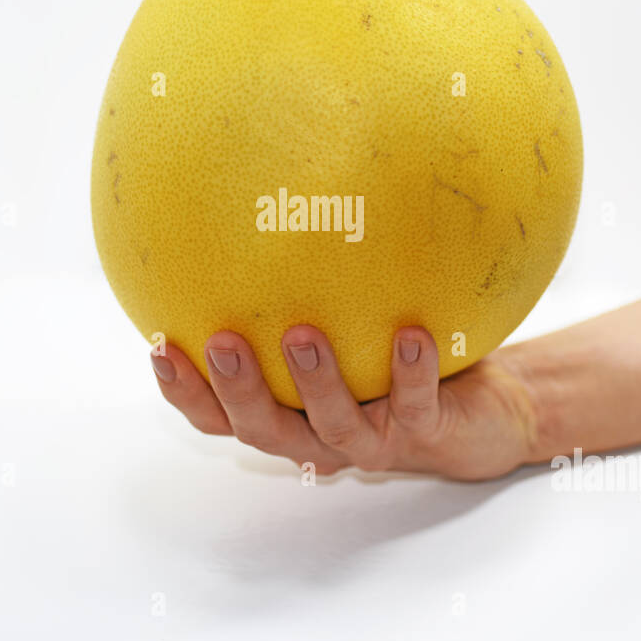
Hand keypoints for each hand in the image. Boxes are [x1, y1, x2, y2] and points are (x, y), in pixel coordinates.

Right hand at [149, 326, 543, 479]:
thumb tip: (257, 201)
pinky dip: (410, 373)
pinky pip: (416, 406)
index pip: (220, 414)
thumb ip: (300, 291)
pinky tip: (409, 334)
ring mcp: (372, 439)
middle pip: (263, 429)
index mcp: (288, 413)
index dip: (186, 390)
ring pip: (334, 425)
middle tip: (219, 341)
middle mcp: (320, 434)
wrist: (483, 409)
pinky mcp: (426, 434)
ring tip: (301, 334)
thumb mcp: (344, 322)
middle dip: (237, 390)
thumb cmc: (393, 358)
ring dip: (316, 382)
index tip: (157, 344)